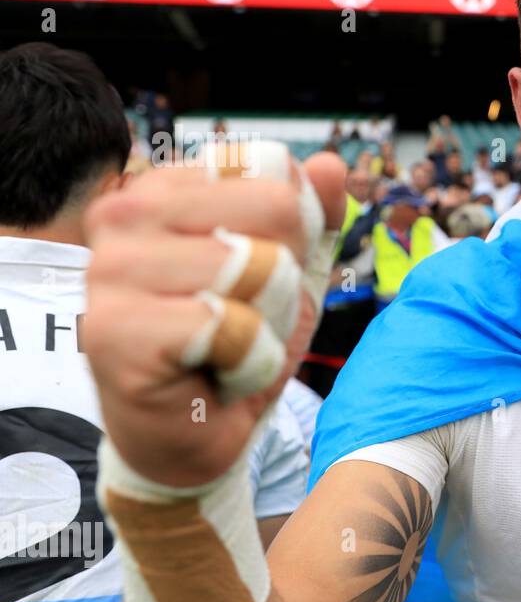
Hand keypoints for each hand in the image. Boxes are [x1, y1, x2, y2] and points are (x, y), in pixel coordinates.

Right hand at [84, 149, 346, 488]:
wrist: (194, 437)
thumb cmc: (237, 348)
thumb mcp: (293, 274)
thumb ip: (314, 217)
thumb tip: (330, 164)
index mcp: (165, 188)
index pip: (275, 172)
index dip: (295, 236)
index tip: (257, 279)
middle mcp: (125, 212)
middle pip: (277, 210)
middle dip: (287, 280)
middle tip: (243, 320)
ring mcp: (110, 268)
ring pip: (257, 268)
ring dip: (267, 325)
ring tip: (227, 347)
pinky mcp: (114, 329)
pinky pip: (230, 325)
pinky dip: (247, 361)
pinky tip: (210, 373)